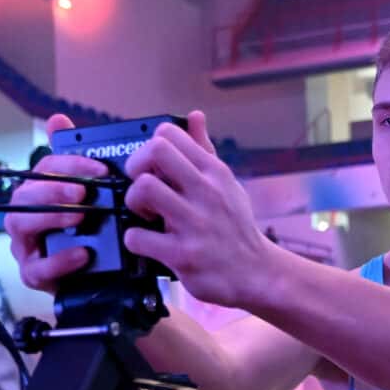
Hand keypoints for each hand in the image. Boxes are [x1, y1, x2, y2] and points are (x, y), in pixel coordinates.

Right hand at [3, 113, 108, 292]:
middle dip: (54, 189)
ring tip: (80, 216)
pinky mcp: (33, 274)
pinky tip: (83, 253)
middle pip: (25, 194)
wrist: (98, 276)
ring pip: (22, 224)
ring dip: (51, 217)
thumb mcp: (88, 194)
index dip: (70, 165)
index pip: (45, 168)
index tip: (99, 169)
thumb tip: (57, 118)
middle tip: (84, 191)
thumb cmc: (87, 230)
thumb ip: (74, 159)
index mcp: (37, 191)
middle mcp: (24, 214)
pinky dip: (60, 260)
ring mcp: (25, 245)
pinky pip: (37, 268)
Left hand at [121, 111, 273, 309]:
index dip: (149, 147)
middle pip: (155, 152)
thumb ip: (204, 150)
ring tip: (144, 216)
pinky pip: (138, 237)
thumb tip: (194, 116)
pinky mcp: (183, 255)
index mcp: (213, 172)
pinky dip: (134, 240)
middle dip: (135, 168)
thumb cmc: (236, 227)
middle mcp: (205, 192)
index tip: (151, 168)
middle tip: (141, 189)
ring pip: (143, 189)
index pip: (169, 133)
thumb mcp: (227, 184)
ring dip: (132, 202)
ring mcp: (194, 223)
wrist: (256, 273)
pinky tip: (147, 243)